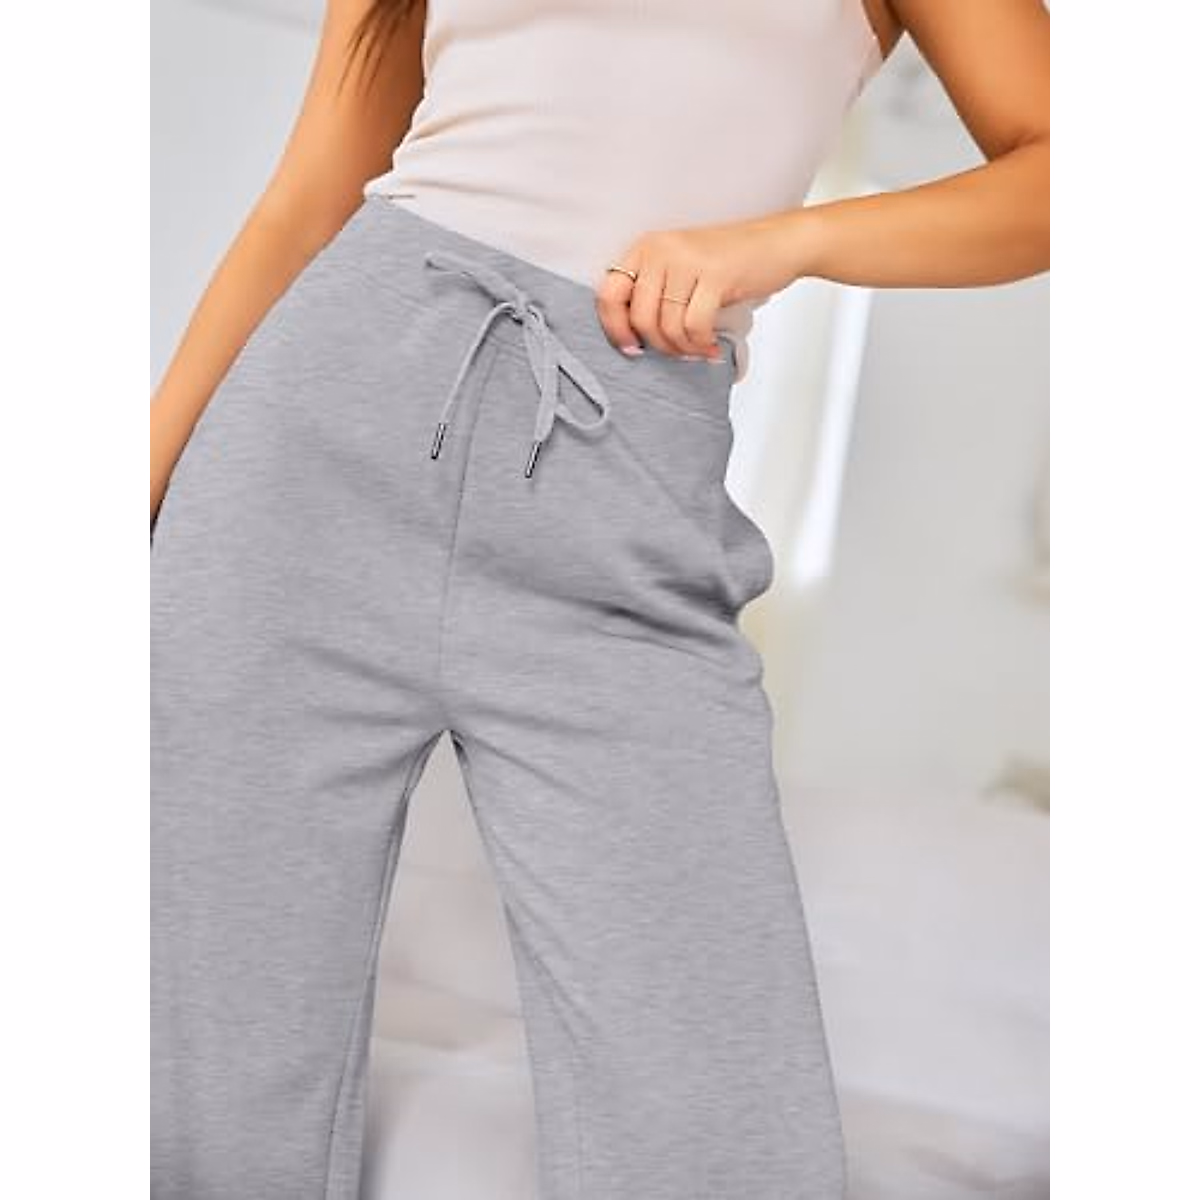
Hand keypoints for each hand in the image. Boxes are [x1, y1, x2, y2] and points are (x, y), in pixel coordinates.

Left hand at [594, 211, 807, 360]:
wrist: (777, 243)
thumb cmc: (728, 261)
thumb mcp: (680, 268)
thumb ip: (653, 292)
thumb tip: (632, 338)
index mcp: (646, 248)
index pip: (609, 294)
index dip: (615, 328)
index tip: (632, 348)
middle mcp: (661, 250)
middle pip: (639, 317)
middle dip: (658, 345)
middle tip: (677, 352)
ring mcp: (687, 261)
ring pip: (668, 326)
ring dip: (683, 348)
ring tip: (698, 349)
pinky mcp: (714, 275)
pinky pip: (694, 326)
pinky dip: (702, 345)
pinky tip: (711, 347)